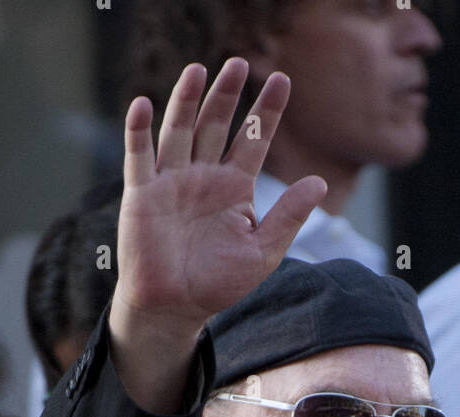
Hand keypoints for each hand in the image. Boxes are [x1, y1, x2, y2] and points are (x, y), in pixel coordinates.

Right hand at [109, 58, 326, 411]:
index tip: (283, 80)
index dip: (267, 111)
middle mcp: (203, 177)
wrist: (175, 309)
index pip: (254, 139)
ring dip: (187, 101)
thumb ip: (289, 217)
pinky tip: (145, 105)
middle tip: (240, 63)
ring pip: (180, 131)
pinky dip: (139, 130)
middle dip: (228, 95)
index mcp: (235, 188)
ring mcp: (171, 182)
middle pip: (217, 125)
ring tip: (199, 70)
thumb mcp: (263, 253)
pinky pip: (140, 156)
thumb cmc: (218, 285)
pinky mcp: (142, 195)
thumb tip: (320, 182)